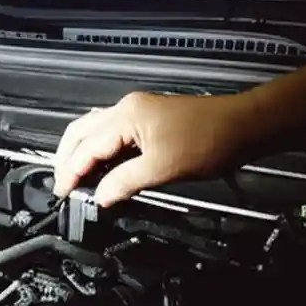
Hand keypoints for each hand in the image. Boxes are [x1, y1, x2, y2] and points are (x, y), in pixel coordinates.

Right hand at [52, 92, 255, 206]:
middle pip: (81, 131)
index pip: (86, 147)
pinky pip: (111, 132)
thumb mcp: (163, 168)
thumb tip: (100, 197)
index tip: (62, 193)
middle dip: (66, 158)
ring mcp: (137, 111)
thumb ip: (125, 182)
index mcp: (125, 116)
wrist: (244, 126)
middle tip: (61, 184)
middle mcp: (126, 108)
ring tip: (76, 177)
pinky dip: (99, 149)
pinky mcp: (148, 118)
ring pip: (94, 129)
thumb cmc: (208, 142)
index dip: (71, 172)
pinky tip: (101, 165)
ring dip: (81, 152)